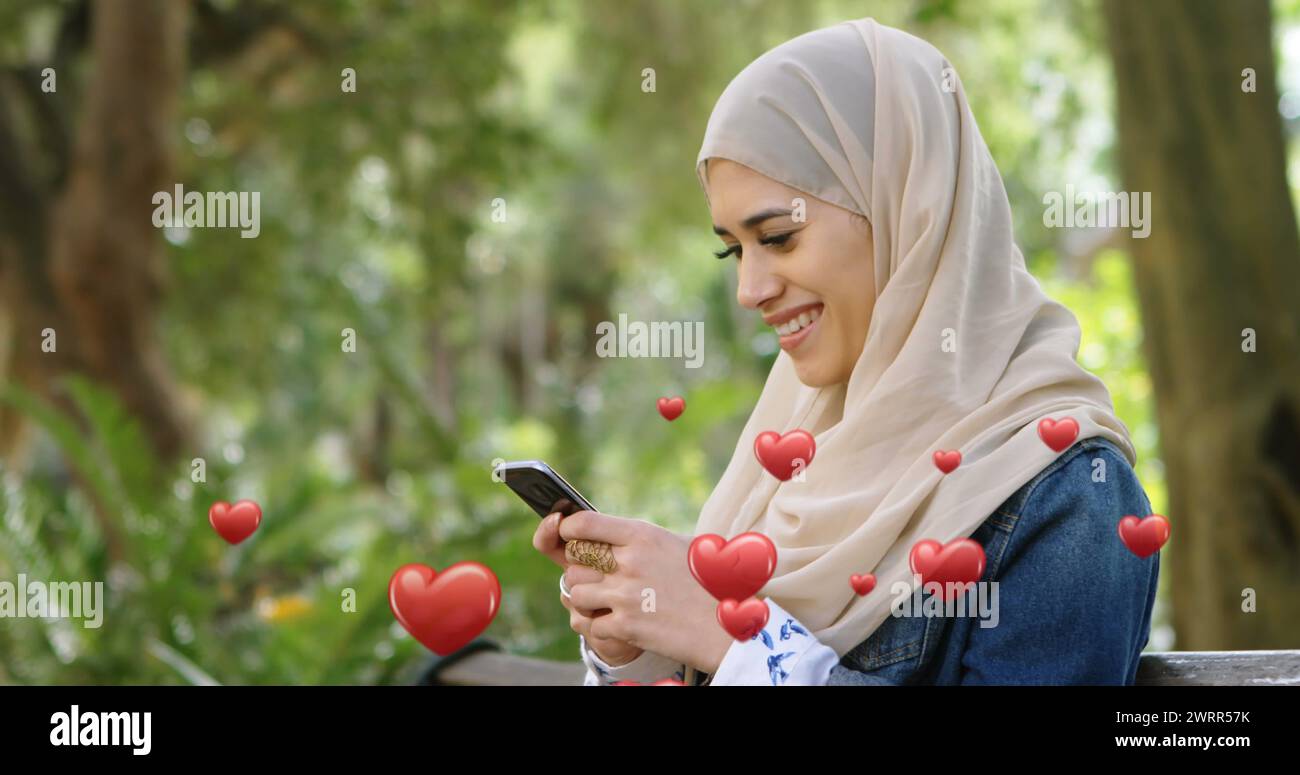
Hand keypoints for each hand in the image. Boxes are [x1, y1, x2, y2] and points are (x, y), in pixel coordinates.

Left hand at [559, 510, 734, 672]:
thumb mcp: (680, 546)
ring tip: (608, 604)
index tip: (568, 533)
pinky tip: (622, 625)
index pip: (585, 523)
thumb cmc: (709, 584)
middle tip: (597, 577)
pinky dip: (602, 628)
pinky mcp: (626, 627)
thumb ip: (642, 541)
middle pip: (575, 560)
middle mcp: (631, 562)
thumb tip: (608, 537)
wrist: (729, 628)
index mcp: (644, 536)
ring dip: (587, 601)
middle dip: (582, 570)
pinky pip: (591, 625)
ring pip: (575, 593)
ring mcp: (626, 595)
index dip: (569, 528)